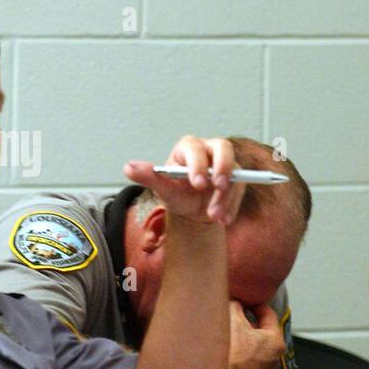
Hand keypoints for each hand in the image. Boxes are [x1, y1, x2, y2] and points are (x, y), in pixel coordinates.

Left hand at [123, 135, 246, 225]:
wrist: (192, 212)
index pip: (196, 149)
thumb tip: (128, 168)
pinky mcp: (237, 180)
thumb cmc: (177, 195)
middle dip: (223, 168)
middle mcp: (210, 151)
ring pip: (234, 174)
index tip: (198, 184)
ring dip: (227, 197)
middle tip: (219, 186)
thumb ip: (149, 177)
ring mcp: (226, 165)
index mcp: (189, 149)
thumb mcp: (163, 188)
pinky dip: (233, 206)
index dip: (199, 164)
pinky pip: (240, 190)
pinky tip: (223, 220)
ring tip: (214, 216)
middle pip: (224, 148)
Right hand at [226, 302, 286, 368]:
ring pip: (251, 348)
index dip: (255, 304)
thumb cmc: (229, 354)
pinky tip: (223, 350)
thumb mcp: (233, 320)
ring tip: (226, 332)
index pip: (269, 315)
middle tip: (233, 316)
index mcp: (275, 342)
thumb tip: (235, 303)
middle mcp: (272, 360)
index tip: (246, 301)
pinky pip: (243, 362)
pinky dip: (235, 354)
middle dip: (246, 323)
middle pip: (260, 332)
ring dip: (240, 339)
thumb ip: (236, 306)